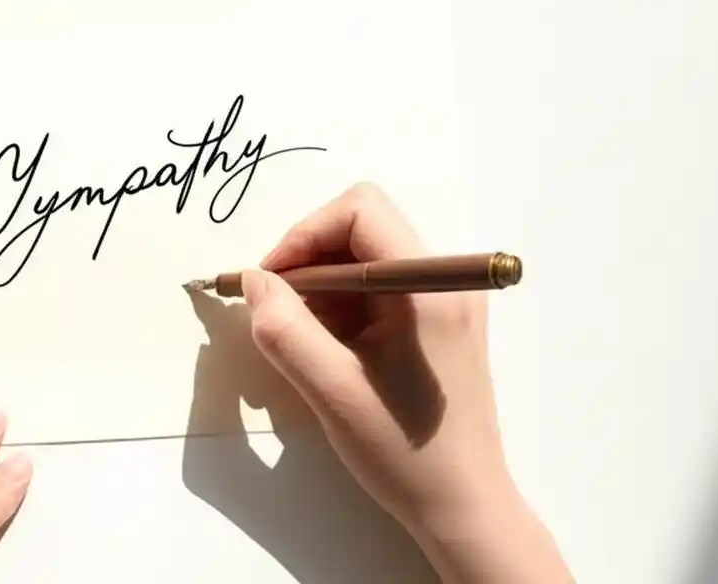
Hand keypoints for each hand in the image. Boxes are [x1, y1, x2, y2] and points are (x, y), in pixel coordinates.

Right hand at [241, 183, 569, 582]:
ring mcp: (443, 302)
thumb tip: (254, 281)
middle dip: (308, 263)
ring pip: (363, 260)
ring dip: (320, 291)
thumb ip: (285, 330)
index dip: (304, 235)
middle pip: (361, 229)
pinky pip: (375, 292)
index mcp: (429, 286)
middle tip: (276, 313)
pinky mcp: (435, 325)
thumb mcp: (332, 391)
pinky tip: (325, 354)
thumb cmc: (405, 454)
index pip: (361, 210)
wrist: (463, 507)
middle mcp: (444, 280)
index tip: (271, 282)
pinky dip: (339, 311)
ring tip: (299, 344)